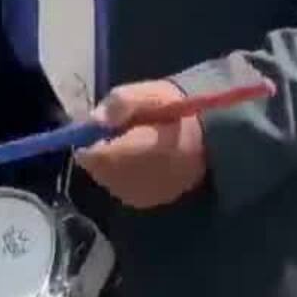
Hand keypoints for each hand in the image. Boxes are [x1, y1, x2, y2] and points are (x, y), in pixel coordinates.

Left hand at [74, 80, 209, 208]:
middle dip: (97, 149)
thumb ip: (121, 102)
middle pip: (94, 167)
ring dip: (107, 162)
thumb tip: (95, 119)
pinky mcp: (145, 202)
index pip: (91, 154)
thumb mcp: (150, 94)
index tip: (98, 127)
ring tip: (128, 145)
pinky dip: (119, 174)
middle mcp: (135, 180)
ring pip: (104, 177)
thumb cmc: (176, 112)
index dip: (86, 139)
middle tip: (115, 133)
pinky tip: (135, 161)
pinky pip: (119, 187)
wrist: (210, 142)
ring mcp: (139, 195)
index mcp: (137, 152)